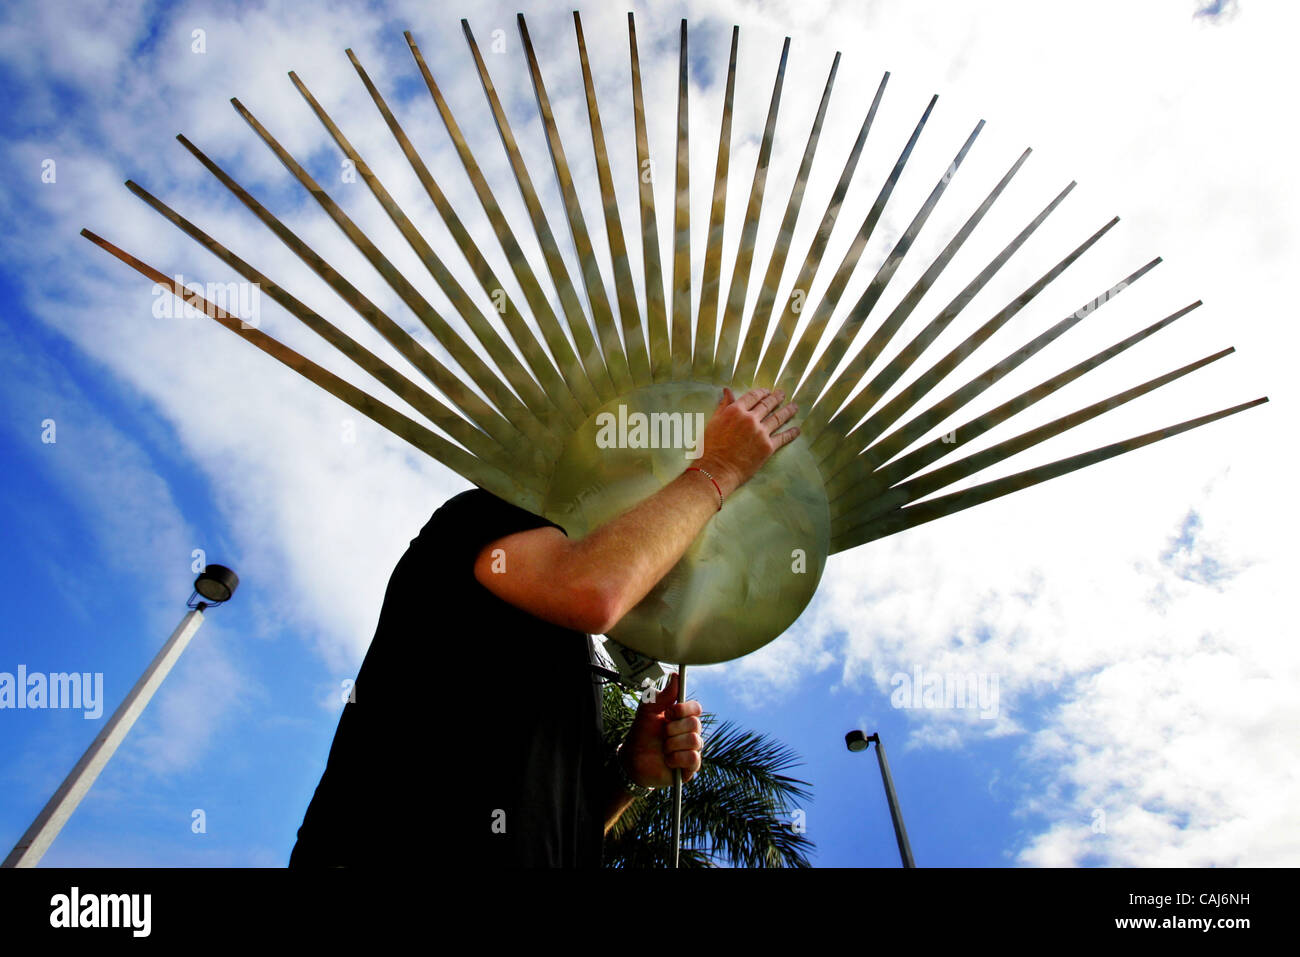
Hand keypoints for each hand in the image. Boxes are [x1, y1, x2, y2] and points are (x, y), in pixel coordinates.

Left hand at [620, 673, 702, 788]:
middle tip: (662, 734)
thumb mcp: (648, 710)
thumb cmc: (642, 733)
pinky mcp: (690, 767)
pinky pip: (693, 759)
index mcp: (683, 717)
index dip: (683, 710)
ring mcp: (692, 750)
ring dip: (673, 745)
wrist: (633, 759)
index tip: (667, 714)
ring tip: (664, 748)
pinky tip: (668, 760)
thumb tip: (676, 676)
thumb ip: (663, 695)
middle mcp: (690, 732)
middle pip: (695, 724)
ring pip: (695, 741)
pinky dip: (677, 759)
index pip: (696, 708)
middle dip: (673, 729)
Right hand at [694, 387, 799, 496]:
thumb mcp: (714, 422)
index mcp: (736, 411)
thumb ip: (723, 406)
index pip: (753, 396)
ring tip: (794, 406)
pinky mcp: (768, 447)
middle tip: (782, 394)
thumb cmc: (710, 447)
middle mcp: (750, 419)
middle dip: (777, 398)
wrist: (717, 470)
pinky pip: (783, 437)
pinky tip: (797, 429)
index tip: (767, 391)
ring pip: (778, 418)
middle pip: (767, 404)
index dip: (762, 392)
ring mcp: (760, 433)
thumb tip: (727, 391)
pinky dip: (791, 433)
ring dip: (788, 411)